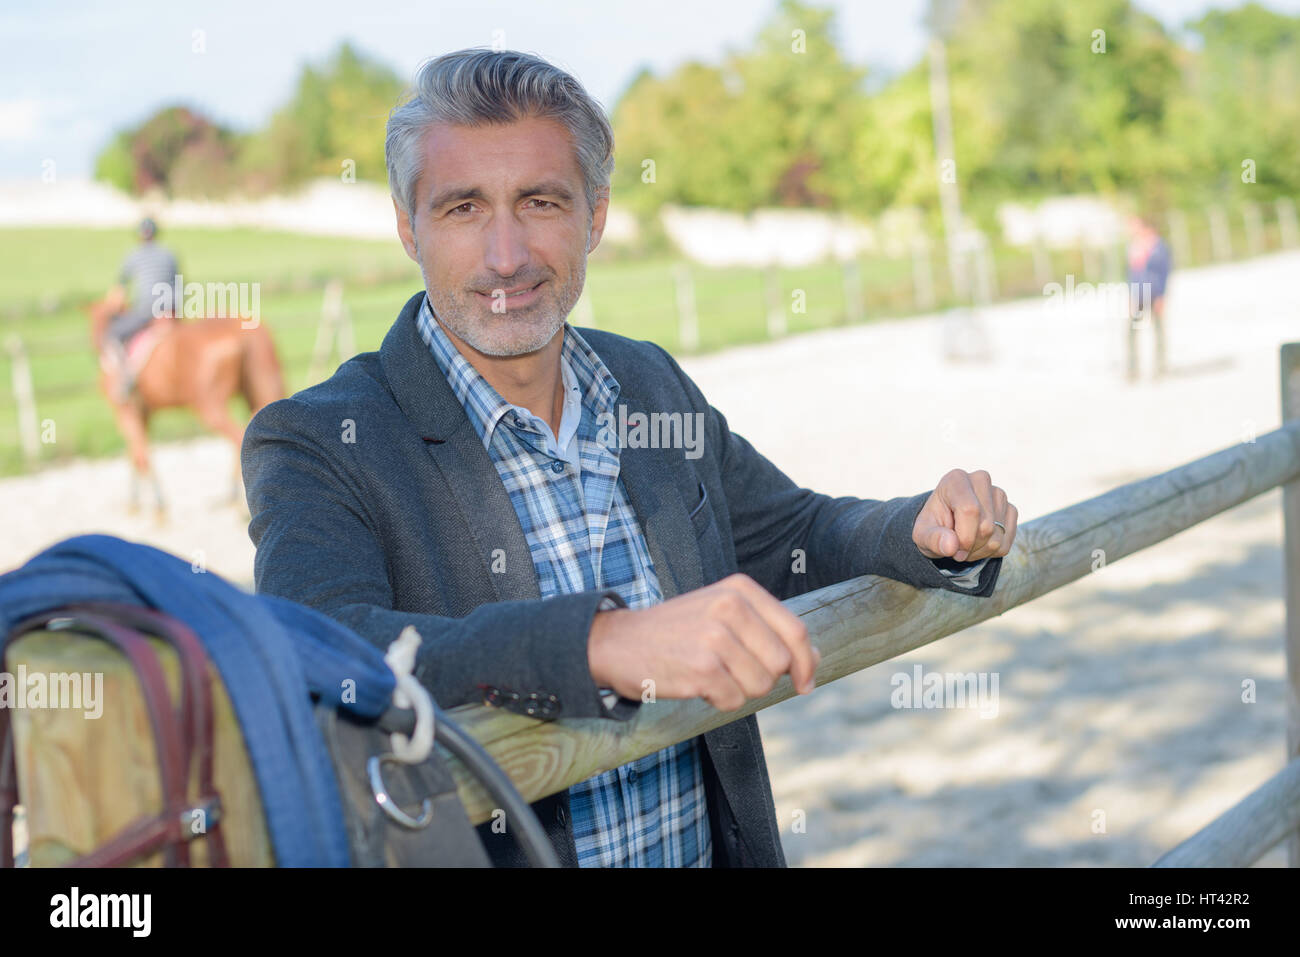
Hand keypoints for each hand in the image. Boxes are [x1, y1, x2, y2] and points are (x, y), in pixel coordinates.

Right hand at [588, 573, 820, 712]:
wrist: (616, 641)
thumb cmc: (676, 631)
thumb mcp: (722, 614)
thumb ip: (769, 631)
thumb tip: (816, 659)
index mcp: (739, 589)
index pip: (796, 631)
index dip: (806, 663)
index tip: (803, 682)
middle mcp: (730, 607)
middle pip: (780, 663)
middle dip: (763, 678)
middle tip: (732, 672)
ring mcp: (715, 637)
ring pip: (759, 685)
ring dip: (738, 690)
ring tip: (710, 674)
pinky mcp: (701, 668)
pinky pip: (733, 701)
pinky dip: (718, 701)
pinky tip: (696, 683)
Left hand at [912, 469, 1017, 562]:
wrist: (945, 526)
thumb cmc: (933, 527)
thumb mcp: (922, 535)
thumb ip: (932, 539)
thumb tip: (951, 546)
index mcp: (956, 479)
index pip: (970, 510)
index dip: (964, 537)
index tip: (953, 549)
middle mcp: (981, 480)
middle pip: (986, 526)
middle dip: (970, 546)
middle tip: (956, 546)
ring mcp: (999, 494)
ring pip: (997, 537)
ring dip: (979, 551)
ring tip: (965, 543)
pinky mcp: (1010, 509)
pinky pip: (1007, 542)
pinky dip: (991, 552)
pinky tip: (978, 543)